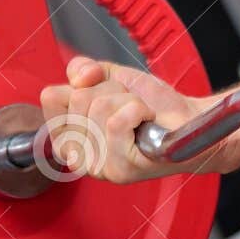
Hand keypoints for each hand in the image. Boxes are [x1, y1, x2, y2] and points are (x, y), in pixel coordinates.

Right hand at [39, 57, 216, 184]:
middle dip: (112, 90)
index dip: (82, 83)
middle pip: (78, 98)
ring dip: (129, 100)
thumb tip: (78, 76)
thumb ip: (85, 69)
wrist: (187, 119)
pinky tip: (147, 122)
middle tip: (130, 106)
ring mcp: (98, 166)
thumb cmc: (152, 103)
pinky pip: (116, 122)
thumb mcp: (112, 77)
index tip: (106, 91)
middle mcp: (78, 157)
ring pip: (98, 107)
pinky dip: (138, 110)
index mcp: (69, 137)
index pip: (51, 96)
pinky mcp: (120, 169)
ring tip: (140, 115)